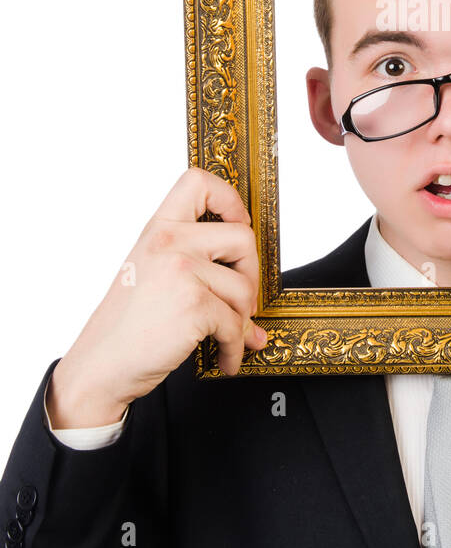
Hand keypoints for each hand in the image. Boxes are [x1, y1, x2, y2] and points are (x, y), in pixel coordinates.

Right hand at [46, 167, 266, 428]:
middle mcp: (169, 242)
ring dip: (243, 318)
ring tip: (229, 336)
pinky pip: (236, 324)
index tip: (238, 223)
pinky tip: (226, 357)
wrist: (100, 364)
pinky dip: (235, 347)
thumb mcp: (150, 274)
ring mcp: (182, 271)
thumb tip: (252, 284)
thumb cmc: (126, 324)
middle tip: (241, 299)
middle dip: (252, 274)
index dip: (229, 199)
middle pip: (243, 237)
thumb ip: (194, 264)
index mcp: (158, 229)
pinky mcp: (194, 305)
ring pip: (244, 287)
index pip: (199, 182)